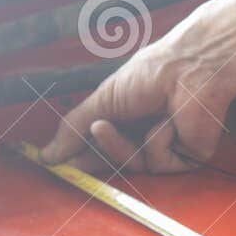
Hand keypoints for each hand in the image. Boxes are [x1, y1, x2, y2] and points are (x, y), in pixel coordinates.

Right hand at [40, 41, 231, 172]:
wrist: (187, 69)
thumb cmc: (150, 75)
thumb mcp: (102, 100)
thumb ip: (72, 129)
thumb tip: (46, 155)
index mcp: (129, 118)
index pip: (102, 147)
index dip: (81, 157)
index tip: (58, 165)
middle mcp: (147, 134)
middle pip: (117, 162)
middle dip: (97, 159)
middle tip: (73, 164)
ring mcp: (169, 147)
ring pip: (134, 166)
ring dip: (120, 146)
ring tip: (120, 122)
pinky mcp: (189, 157)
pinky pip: (158, 164)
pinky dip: (156, 142)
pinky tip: (166, 122)